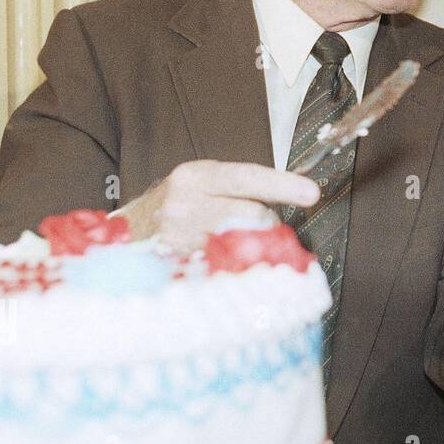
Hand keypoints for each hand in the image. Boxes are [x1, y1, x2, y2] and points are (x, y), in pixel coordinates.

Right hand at [118, 160, 320, 254]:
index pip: (246, 177)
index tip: (311, 192)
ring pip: (242, 243)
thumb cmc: (179, 205)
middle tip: (253, 225)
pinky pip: (225, 266)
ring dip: (250, 244)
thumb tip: (296, 193)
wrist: (132, 233)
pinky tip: (223, 259)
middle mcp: (185, 204)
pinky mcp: (178, 266)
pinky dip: (234, 264)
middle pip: (252, 215)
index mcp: (195, 177)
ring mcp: (179, 237)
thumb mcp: (204, 184)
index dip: (282, 184)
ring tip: (231, 240)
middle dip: (265, 222)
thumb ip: (242, 187)